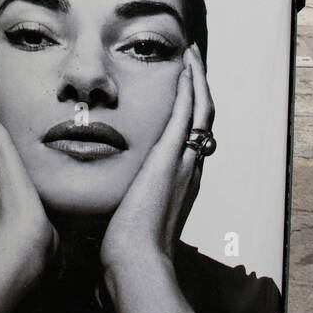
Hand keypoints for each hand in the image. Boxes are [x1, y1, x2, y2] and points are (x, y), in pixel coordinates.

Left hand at [100, 44, 214, 312]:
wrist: (135, 259)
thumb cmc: (126, 245)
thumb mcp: (129, 214)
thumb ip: (126, 198)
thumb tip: (110, 195)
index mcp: (178, 178)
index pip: (189, 133)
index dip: (187, 106)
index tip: (180, 85)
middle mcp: (188, 166)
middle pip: (202, 115)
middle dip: (198, 85)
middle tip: (192, 59)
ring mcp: (184, 159)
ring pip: (201, 109)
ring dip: (196, 78)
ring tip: (191, 53)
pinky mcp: (172, 155)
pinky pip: (188, 112)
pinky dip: (189, 86)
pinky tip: (185, 65)